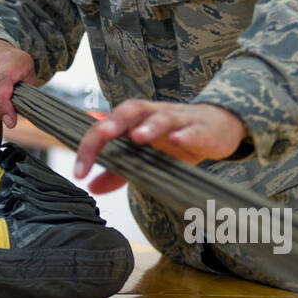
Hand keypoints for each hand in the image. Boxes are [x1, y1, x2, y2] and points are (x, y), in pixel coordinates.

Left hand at [72, 99, 248, 193]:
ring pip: (161, 117)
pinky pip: (192, 130)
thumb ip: (119, 170)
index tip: (79, 172)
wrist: (218, 127)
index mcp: (135, 120)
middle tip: (102, 134)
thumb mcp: (146, 156)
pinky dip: (185, 134)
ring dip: (149, 126)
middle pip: (131, 110)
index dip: (90, 146)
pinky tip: (177, 140)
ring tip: (138, 137)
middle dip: (115, 121)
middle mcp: (153, 114)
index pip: (106, 127)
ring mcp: (178, 120)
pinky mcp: (202, 129)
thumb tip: (92, 187)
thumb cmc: (176, 139)